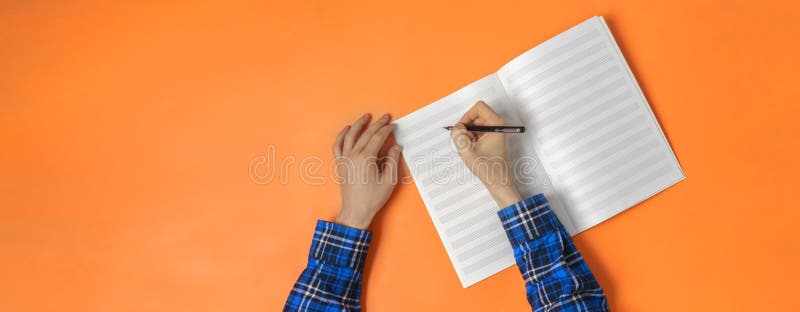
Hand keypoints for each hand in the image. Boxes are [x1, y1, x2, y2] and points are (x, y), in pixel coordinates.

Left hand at [333, 113, 401, 228]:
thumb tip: (396, 147)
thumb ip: (392, 161)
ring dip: (358, 124)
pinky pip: (338, 145)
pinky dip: (341, 135)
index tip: (393, 125)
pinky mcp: (340, 164)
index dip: (387, 130)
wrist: (356, 211)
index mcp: (366, 159)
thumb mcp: (389, 181)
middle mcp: (353, 156)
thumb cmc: (372, 198)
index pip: (378, 138)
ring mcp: (345, 159)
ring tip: (366, 117)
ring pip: (350, 136)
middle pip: (366, 134)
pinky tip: (347, 130)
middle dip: (377, 124)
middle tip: (386, 117)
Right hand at [450, 101, 521, 207]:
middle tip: (462, 141)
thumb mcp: (467, 151)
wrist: (498, 182)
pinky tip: (471, 152)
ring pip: (475, 125)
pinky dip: (471, 140)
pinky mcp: (492, 139)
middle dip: (466, 127)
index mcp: (497, 125)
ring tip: (468, 149)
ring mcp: (496, 133)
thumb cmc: (488, 168)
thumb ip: (458, 136)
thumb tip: (457, 128)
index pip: (478, 108)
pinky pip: (477, 133)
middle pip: (476, 116)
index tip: (462, 128)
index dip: (467, 116)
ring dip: (468, 135)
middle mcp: (498, 126)